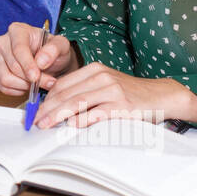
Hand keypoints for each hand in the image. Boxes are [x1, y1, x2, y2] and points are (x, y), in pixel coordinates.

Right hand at [0, 22, 76, 97]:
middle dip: (30, 78)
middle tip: (47, 82)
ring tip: (37, 83)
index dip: (27, 65)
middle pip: (12, 66)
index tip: (36, 77)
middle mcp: (3, 42)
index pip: (18, 49)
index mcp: (17, 30)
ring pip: (5, 78)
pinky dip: (17, 90)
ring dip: (24, 86)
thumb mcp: (62, 46)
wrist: (48, 61)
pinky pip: (3, 87)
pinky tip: (27, 85)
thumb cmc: (53, 51)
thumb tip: (41, 61)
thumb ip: (55, 49)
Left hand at [34, 63, 196, 129]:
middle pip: (66, 93)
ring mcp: (112, 90)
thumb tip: (56, 105)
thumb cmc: (129, 94)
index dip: (46, 99)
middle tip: (35, 121)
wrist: (160, 96)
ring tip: (46, 125)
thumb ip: (83, 91)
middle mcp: (101, 76)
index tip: (36, 111)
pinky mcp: (122, 105)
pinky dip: (82, 120)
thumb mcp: (105, 84)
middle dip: (48, 109)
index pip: (63, 84)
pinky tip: (71, 126)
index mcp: (94, 69)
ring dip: (58, 115)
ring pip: (77, 103)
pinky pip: (96, 113)